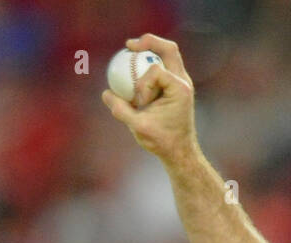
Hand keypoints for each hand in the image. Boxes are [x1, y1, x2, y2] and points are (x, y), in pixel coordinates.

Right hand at [101, 34, 199, 166]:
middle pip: (169, 49)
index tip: (140, 102)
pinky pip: (161, 67)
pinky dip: (147, 64)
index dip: (142, 83)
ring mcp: (181, 83)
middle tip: (129, 45)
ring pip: (167, 55)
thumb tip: (106, 93)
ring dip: (148, 51)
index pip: (156, 70)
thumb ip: (121, 110)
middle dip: (148, 42)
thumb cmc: (163, 142)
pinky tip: (133, 68)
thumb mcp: (138, 128)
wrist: (180, 152)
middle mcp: (184, 83)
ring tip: (131, 50)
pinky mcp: (175, 87)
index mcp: (180, 90)